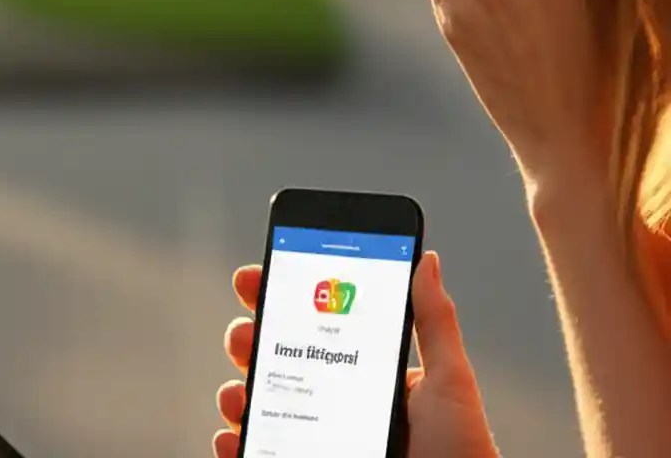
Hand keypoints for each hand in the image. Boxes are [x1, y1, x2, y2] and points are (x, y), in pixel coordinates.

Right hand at [213, 252, 498, 457]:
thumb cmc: (463, 450)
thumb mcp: (449, 381)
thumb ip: (433, 321)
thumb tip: (425, 259)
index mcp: (362, 373)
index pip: (310, 325)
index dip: (275, 296)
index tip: (251, 275)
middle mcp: (332, 403)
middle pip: (273, 361)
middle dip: (246, 340)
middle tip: (245, 335)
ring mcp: (314, 437)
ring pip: (257, 407)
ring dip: (235, 394)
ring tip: (239, 396)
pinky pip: (257, 452)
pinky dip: (235, 445)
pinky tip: (235, 440)